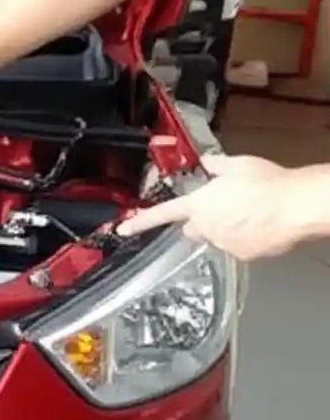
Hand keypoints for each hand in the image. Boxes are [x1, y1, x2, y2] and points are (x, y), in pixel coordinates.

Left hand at [116, 154, 307, 260]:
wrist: (295, 206)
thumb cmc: (266, 183)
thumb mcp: (236, 165)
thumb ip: (215, 166)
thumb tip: (207, 164)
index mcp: (197, 205)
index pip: (162, 213)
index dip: (140, 222)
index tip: (122, 229)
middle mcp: (205, 227)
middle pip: (193, 228)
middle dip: (201, 220)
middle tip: (222, 207)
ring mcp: (223, 244)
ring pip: (217, 237)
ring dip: (226, 229)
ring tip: (250, 213)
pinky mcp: (242, 255)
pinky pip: (237, 247)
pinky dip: (245, 239)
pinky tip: (260, 226)